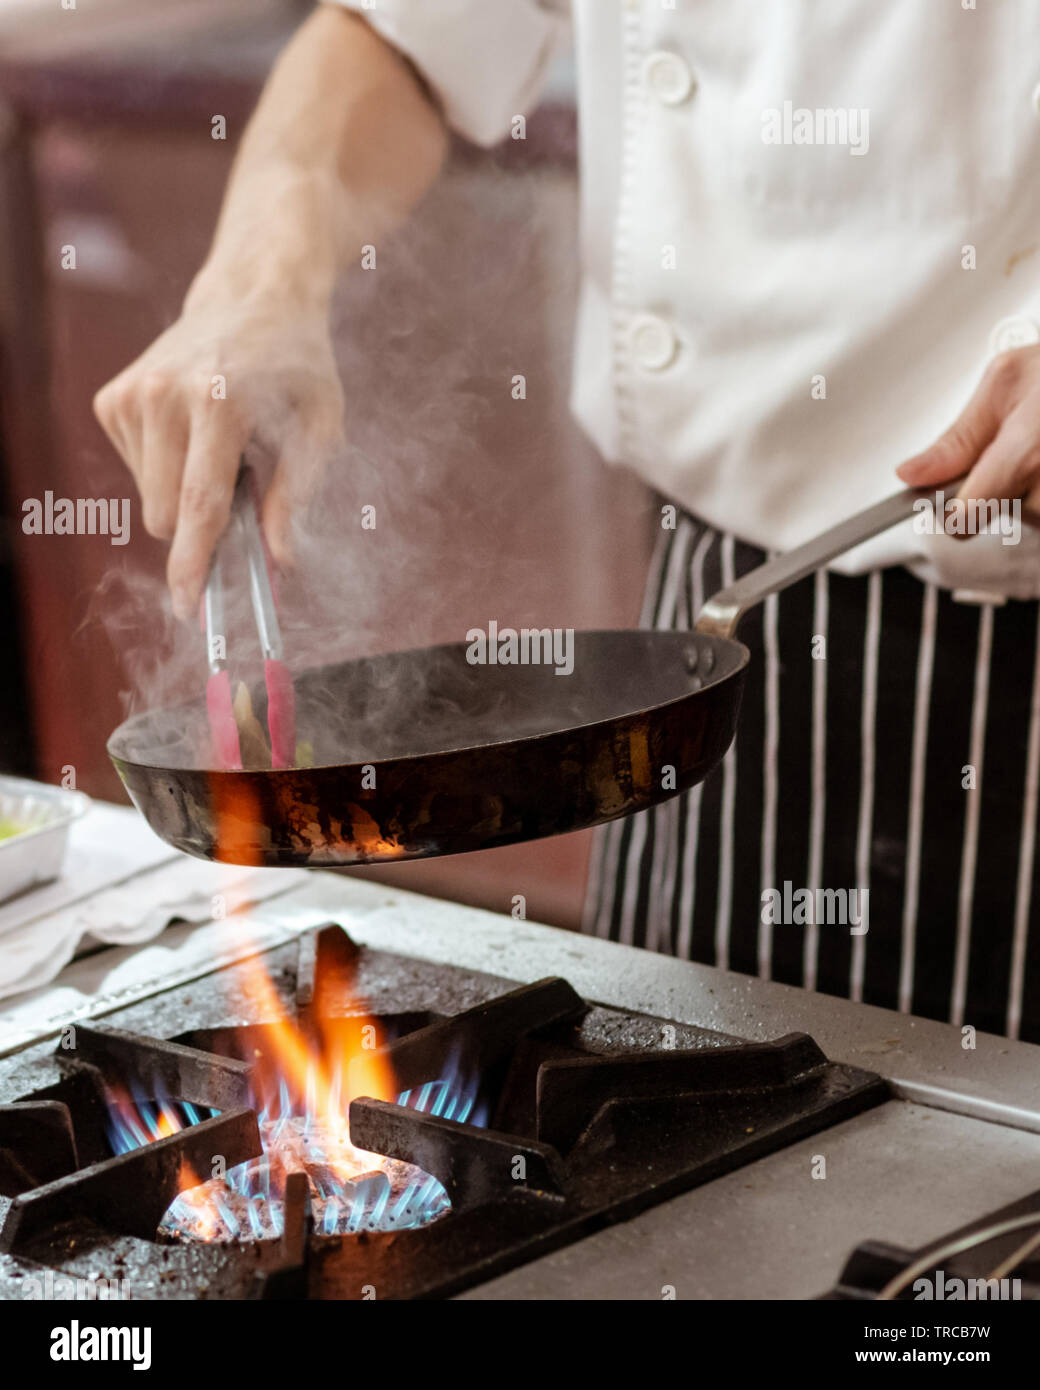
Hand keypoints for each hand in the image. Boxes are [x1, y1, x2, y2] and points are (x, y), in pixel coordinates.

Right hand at [93, 285, 343, 617]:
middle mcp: (163, 396)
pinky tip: (194, 431)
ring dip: (186, 494)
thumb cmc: (297, 366)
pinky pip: (137, 474)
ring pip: (150, 501)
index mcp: (218, 403)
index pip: (200, 505)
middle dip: (202, 526)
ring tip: (221, 445)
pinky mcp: (112, 399)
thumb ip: (299, 495)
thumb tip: (280, 560)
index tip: (187, 606)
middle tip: (242, 485)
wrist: (252, 297)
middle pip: (168, 515)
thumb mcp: (322, 426)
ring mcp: (131, 395)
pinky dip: (167, 470)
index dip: (194, 564)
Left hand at [897, 345, 1039, 526]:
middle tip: (1025, 446)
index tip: (952, 497)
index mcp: (1026, 451)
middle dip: (1003, 489)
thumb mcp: (1004, 384)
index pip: (965, 518)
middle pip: (1004, 517)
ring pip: (1036, 518)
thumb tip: (910, 476)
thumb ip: (956, 439)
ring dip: (1035, 491)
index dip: (953, 510)